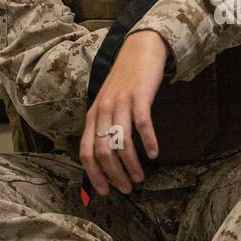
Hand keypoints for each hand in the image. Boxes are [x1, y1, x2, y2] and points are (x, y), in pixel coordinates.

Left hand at [80, 30, 167, 195]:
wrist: (139, 49)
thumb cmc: (125, 80)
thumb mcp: (107, 103)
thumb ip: (105, 125)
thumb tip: (107, 157)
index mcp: (93, 115)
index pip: (86, 152)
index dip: (94, 174)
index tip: (105, 191)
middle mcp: (103, 110)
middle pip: (102, 151)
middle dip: (114, 175)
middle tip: (127, 188)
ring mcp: (121, 102)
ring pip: (120, 142)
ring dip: (130, 164)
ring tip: (140, 176)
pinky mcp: (139, 95)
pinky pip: (141, 123)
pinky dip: (148, 141)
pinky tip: (154, 153)